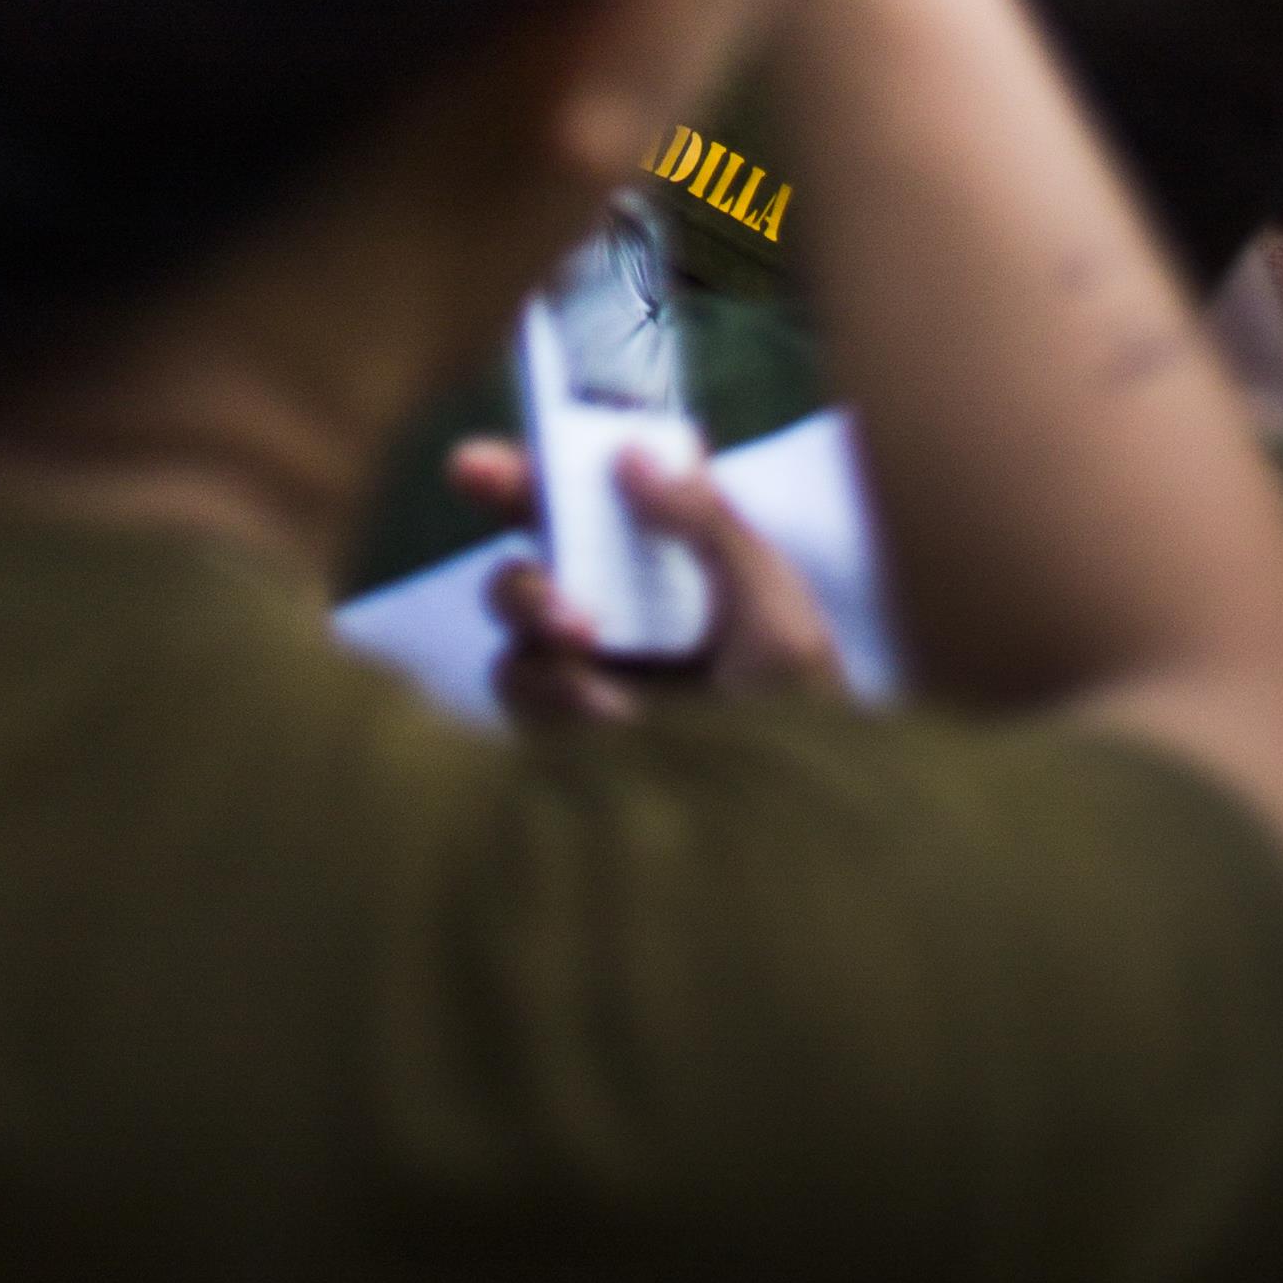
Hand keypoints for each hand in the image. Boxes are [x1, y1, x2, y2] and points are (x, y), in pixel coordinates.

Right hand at [448, 438, 844, 723]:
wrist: (799, 825)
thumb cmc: (804, 710)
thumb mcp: (775, 604)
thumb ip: (708, 521)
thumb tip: (631, 456)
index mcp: (664, 552)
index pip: (586, 487)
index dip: (525, 464)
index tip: (478, 466)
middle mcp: (613, 599)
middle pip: (528, 544)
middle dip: (517, 559)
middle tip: (559, 586)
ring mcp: (583, 666)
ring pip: (513, 617)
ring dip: (540, 616)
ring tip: (590, 644)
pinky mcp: (566, 725)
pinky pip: (521, 690)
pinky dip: (559, 696)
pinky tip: (615, 715)